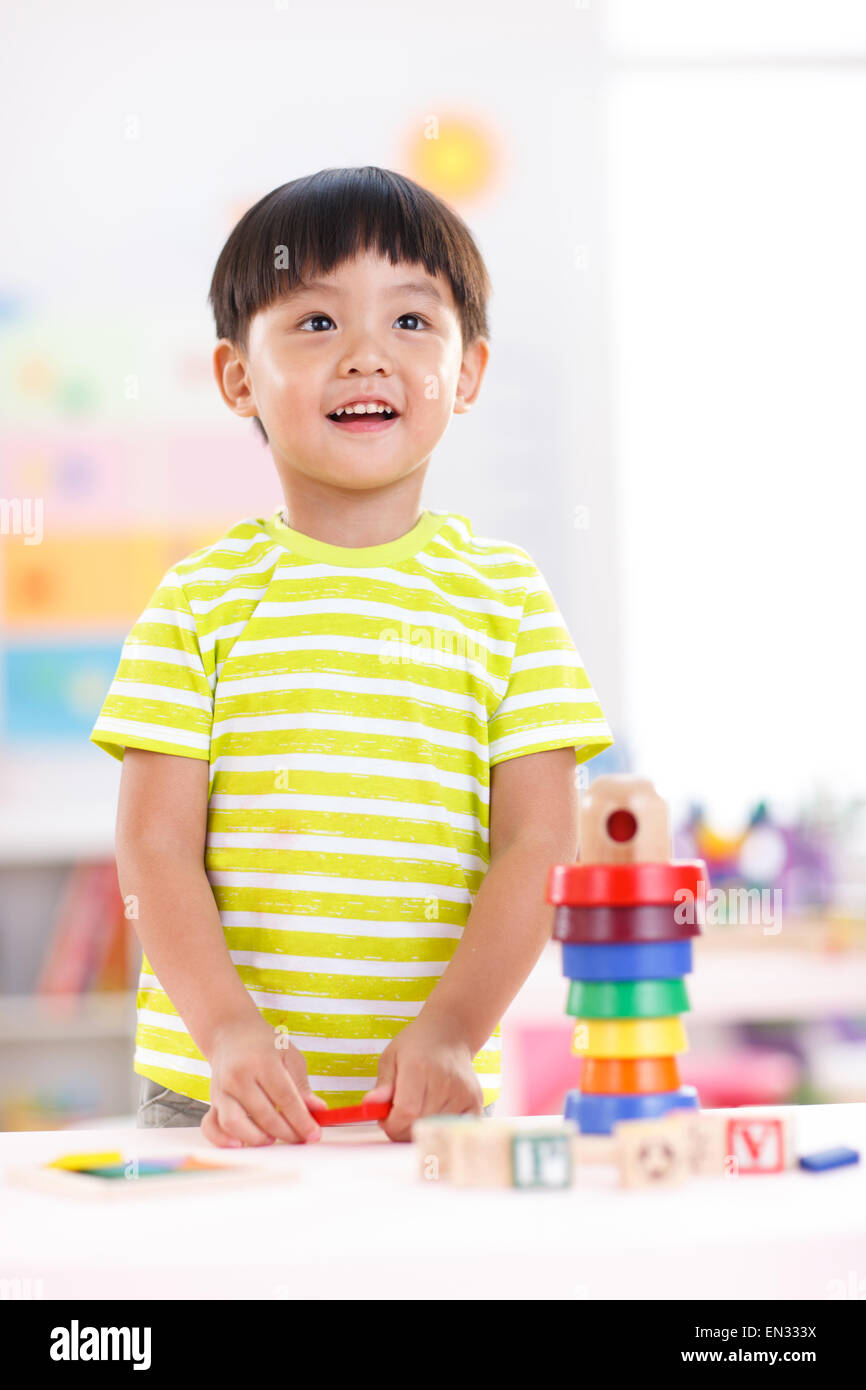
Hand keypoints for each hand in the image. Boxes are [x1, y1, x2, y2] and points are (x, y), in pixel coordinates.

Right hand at [201, 1016, 329, 1146]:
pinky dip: (222, 1140)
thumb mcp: (289, 1056)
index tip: (314, 1134)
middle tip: (300, 1140)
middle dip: (286, 1133)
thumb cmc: (264, 1045)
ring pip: (235, 1123)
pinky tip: (239, 1145)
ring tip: (273, 1140)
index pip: (285, 1097)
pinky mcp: (212, 1101)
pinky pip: (211, 1126)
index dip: (301, 1120)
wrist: (231, 1033)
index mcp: (262, 1062)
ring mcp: (222, 1090)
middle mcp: (239, 1076)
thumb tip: (318, 1110)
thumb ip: (302, 1086)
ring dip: (256, 1138)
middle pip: (263, 1114)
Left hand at [364, 1013, 483, 1141]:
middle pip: (420, 1124)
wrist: (450, 1033)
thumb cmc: (416, 1046)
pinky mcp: (475, 1101)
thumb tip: (370, 1105)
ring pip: (436, 1129)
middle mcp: (444, 1080)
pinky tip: (433, 1114)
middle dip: (403, 1129)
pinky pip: (454, 1129)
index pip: (406, 1112)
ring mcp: (463, 1092)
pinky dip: (440, 1129)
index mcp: (419, 1067)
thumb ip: (383, 1085)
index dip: (392, 1125)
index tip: (386, 1121)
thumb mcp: (390, 1058)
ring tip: (416, 1111)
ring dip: (421, 1129)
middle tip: (399, 1116)